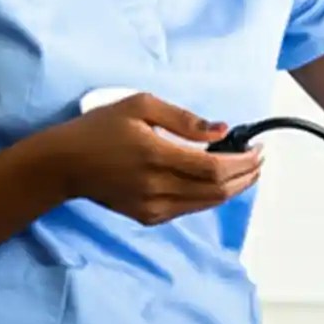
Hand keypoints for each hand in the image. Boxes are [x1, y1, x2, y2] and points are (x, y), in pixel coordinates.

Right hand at [39, 93, 262, 224]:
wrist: (63, 165)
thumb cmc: (100, 129)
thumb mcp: (140, 106)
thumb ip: (184, 119)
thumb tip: (221, 130)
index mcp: (155, 156)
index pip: (214, 168)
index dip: (243, 161)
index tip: (258, 148)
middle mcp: (156, 187)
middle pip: (218, 189)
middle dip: (247, 175)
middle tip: (259, 158)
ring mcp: (153, 207)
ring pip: (208, 203)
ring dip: (234, 187)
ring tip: (247, 169)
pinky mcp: (149, 217)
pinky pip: (191, 208)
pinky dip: (211, 195)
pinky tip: (218, 180)